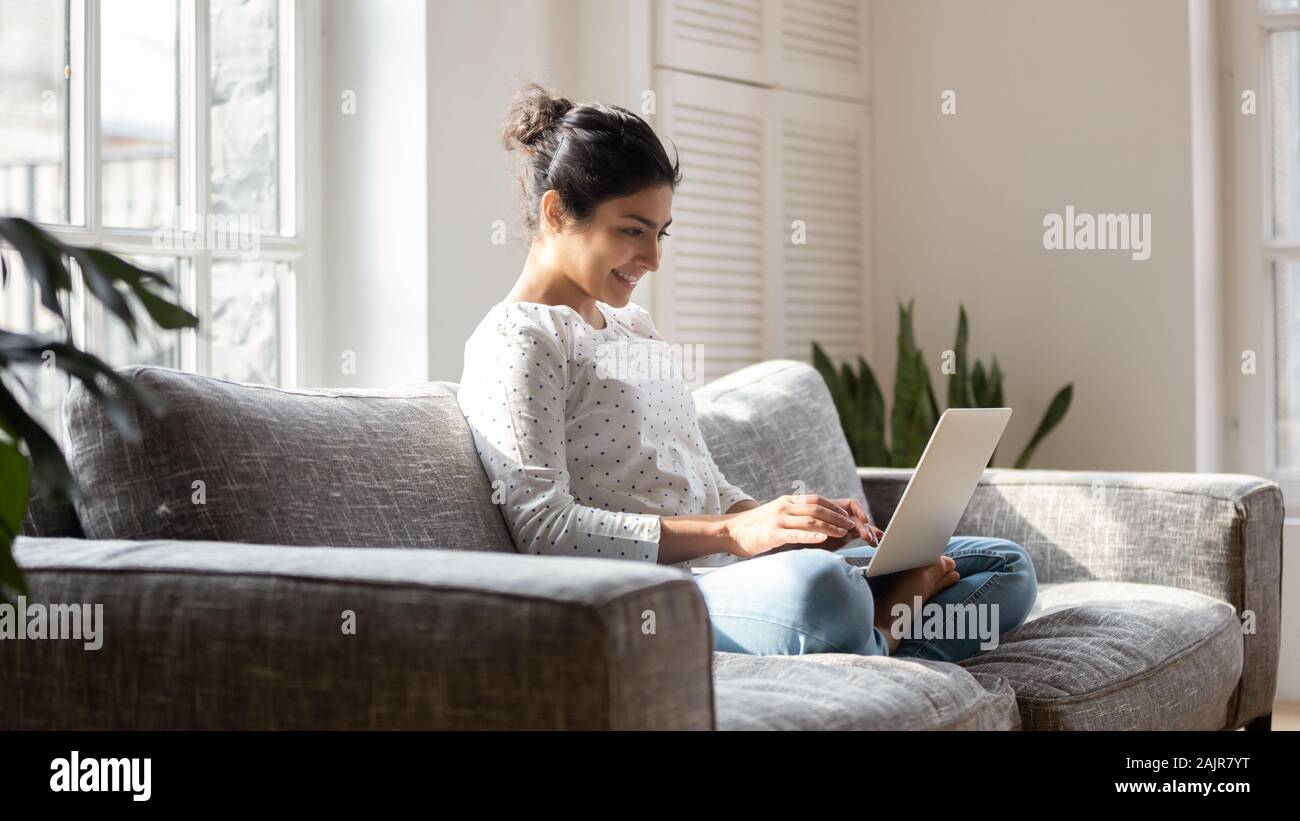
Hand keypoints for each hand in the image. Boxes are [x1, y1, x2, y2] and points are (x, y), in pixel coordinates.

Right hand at [766, 497, 881, 552]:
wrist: (730, 531)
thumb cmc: (756, 527)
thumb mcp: (778, 515)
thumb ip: (795, 516)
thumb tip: (819, 524)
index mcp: (788, 501)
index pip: (817, 500)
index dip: (835, 507)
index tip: (849, 515)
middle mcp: (785, 507)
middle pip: (817, 508)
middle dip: (838, 516)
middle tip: (853, 525)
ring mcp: (778, 519)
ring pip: (810, 520)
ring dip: (830, 526)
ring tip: (844, 532)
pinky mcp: (772, 534)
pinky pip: (795, 534)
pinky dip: (811, 536)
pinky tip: (823, 539)